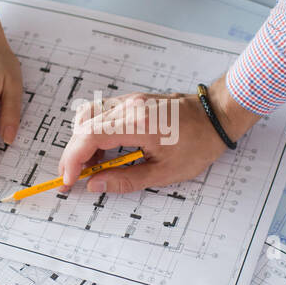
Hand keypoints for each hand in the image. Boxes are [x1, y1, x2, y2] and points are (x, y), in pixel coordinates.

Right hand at [58, 79, 261, 193]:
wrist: (216, 117)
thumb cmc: (198, 145)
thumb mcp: (165, 172)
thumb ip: (125, 180)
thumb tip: (94, 184)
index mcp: (137, 123)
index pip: (90, 137)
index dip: (73, 160)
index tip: (69, 180)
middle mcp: (129, 106)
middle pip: (84, 127)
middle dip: (73, 154)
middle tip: (72, 178)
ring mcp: (129, 100)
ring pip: (88, 116)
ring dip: (82, 142)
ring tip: (91, 166)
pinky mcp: (132, 100)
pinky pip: (101, 113)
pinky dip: (93, 132)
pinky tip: (102, 151)